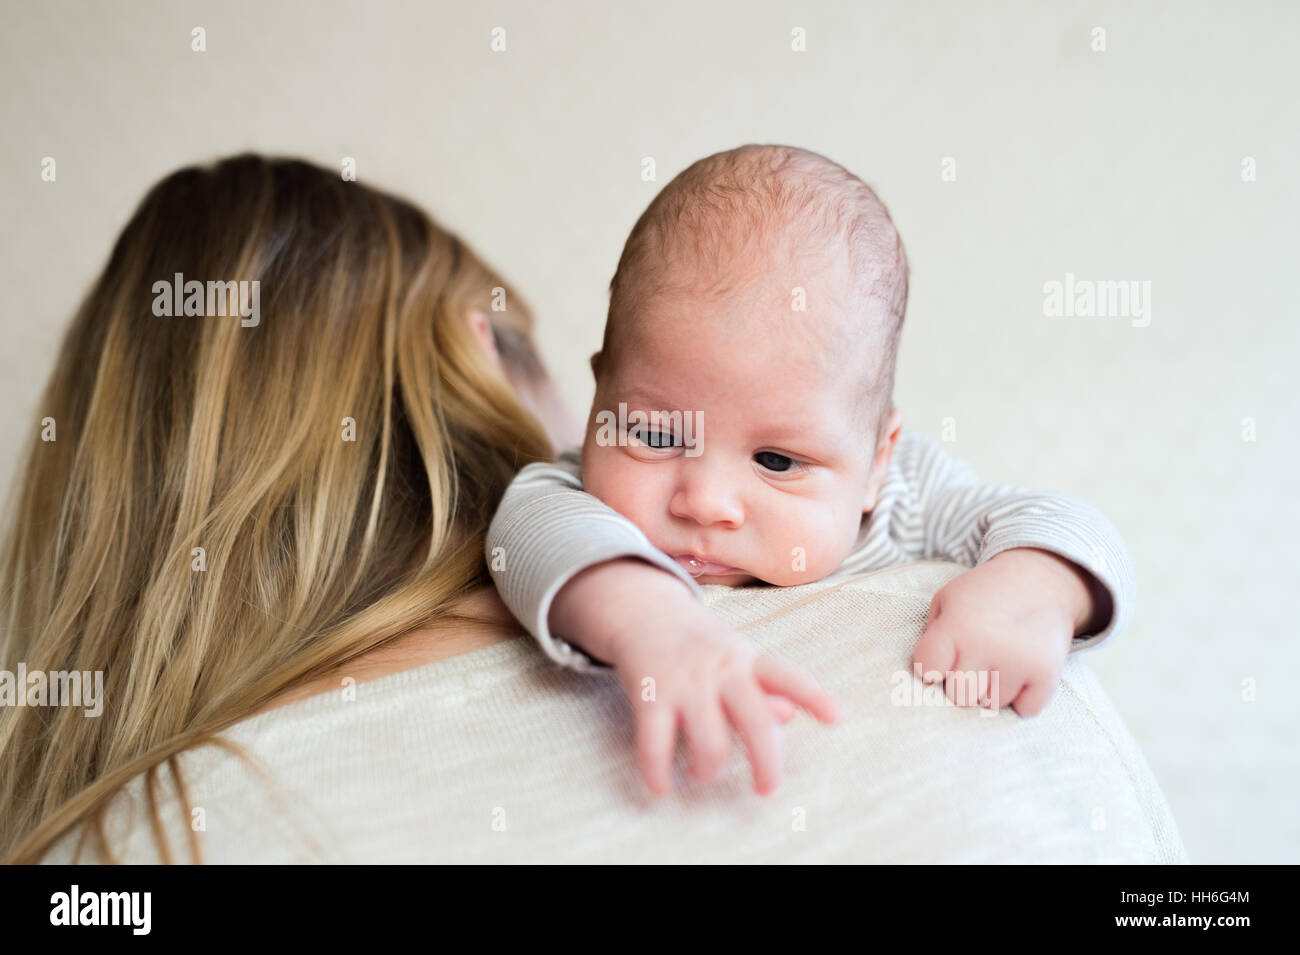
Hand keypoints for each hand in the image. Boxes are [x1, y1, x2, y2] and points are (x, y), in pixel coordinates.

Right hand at [548, 558, 841, 795]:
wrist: (645, 611)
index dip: (813, 697)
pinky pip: (656, 745)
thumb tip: (787, 716)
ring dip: (709, 772)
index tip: (836, 718)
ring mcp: (685, 683)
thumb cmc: (701, 645)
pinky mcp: (650, 696)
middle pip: (755, 722)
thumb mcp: (738, 657)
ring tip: (702, 773)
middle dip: (767, 764)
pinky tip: (662, 788)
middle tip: (766, 788)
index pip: (786, 677)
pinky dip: (659, 774)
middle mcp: (720, 670)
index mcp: (747, 660)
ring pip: (710, 744)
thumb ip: (764, 688)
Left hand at [911, 547, 1098, 716]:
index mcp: (958, 625)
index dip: (932, 667)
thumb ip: (931, 638)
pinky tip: (1022, 671)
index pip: (928, 670)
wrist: (1040, 581)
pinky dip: (1024, 697)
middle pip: (959, 696)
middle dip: (964, 681)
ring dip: (994, 688)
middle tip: (975, 659)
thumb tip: (928, 680)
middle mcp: (987, 646)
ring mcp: (1019, 662)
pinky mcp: (1046, 674)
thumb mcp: (947, 600)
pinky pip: (1025, 710)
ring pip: (992, 704)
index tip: (941, 659)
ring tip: (1001, 659)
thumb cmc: (984, 595)